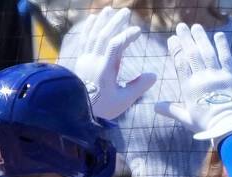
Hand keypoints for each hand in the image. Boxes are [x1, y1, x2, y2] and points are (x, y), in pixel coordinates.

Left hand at [70, 5, 155, 120]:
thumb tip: (153, 75)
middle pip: (104, 35)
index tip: (138, 30)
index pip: (116, 46)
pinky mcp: (80, 60)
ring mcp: (85, 59)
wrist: (77, 111)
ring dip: (102, 21)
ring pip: (93, 35)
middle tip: (125, 11)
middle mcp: (94, 61)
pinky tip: (92, 19)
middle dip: (115, 22)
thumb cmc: (103, 108)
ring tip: (109, 9)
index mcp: (105, 70)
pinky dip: (88, 28)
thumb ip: (138, 87)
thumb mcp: (123, 101)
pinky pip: (84, 40)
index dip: (127, 35)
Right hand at [154, 23, 231, 140]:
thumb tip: (154, 107)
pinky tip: (218, 35)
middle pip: (192, 54)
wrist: (229, 130)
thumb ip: (171, 110)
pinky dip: (222, 46)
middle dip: (186, 38)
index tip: (173, 39)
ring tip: (196, 27)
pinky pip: (226, 58)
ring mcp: (217, 77)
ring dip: (201, 38)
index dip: (176, 49)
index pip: (180, 63)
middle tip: (181, 27)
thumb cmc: (206, 125)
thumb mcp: (186, 118)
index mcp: (189, 88)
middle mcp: (202, 80)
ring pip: (207, 53)